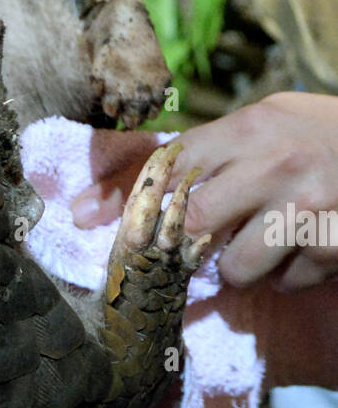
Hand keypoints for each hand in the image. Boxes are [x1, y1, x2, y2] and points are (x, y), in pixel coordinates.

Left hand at [71, 92, 337, 291]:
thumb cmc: (314, 134)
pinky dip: (287, 273)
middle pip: (192, 223)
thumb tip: (92, 205)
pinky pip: (285, 283)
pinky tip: (301, 244)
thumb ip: (197, 154)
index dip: (130, 200)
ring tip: (261, 238)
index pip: (169, 166)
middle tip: (193, 241)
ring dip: (240, 265)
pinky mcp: (333, 246)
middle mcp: (274, 166)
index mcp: (249, 128)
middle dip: (184, 242)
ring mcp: (306, 208)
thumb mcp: (260, 124)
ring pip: (235, 268)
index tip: (96, 222)